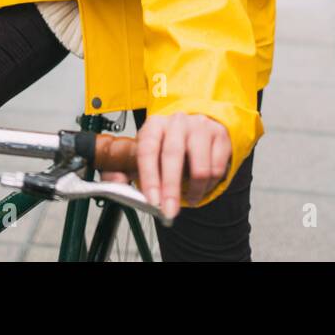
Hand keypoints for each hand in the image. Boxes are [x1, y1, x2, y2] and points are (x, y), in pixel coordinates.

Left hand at [105, 113, 230, 218]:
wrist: (198, 126)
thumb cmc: (169, 144)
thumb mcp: (146, 154)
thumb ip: (125, 170)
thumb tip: (114, 183)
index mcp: (154, 126)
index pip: (148, 149)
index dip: (149, 177)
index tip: (152, 200)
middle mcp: (177, 122)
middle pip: (173, 156)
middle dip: (171, 189)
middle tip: (169, 212)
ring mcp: (201, 127)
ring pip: (200, 168)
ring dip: (194, 191)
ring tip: (189, 197)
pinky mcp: (220, 137)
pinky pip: (217, 170)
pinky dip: (209, 186)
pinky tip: (202, 185)